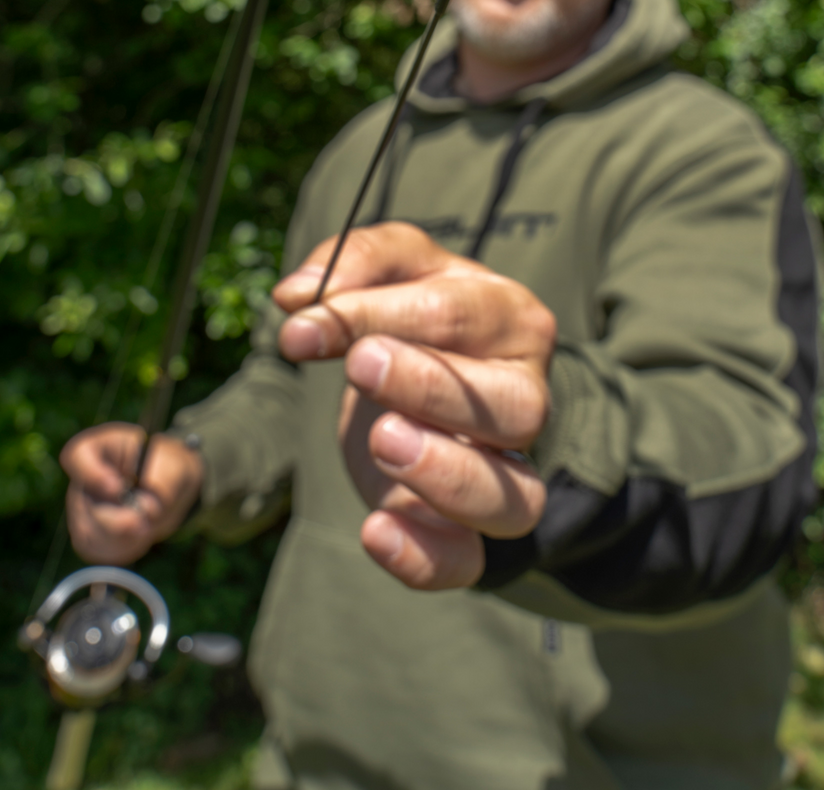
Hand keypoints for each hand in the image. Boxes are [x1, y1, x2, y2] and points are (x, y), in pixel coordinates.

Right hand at [60, 422, 203, 564]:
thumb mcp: (172, 464)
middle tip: (141, 524)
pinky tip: (139, 537)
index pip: (77, 456)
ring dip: (121, 538)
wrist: (168, 486)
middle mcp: (84, 479)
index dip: (91, 473)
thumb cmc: (165, 465)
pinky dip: (121, 548)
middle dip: (115, 521)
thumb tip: (147, 511)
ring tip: (146, 527)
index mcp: (98, 449)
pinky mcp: (89, 534)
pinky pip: (96, 549)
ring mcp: (82, 508)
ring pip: (89, 533)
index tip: (117, 487)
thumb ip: (162, 482)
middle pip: (84, 505)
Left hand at [274, 223, 554, 590]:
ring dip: (446, 475)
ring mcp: (506, 472)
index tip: (304, 326)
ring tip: (380, 439)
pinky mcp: (467, 530)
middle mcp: (525, 397)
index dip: (377, 316)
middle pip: (514, 408)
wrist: (418, 381)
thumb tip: (297, 298)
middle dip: (434, 388)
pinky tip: (373, 530)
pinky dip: (425, 558)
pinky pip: (468, 562)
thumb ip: (353, 261)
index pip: (458, 315)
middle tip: (361, 366)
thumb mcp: (391, 265)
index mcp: (511, 319)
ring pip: (514, 498)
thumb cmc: (413, 314)